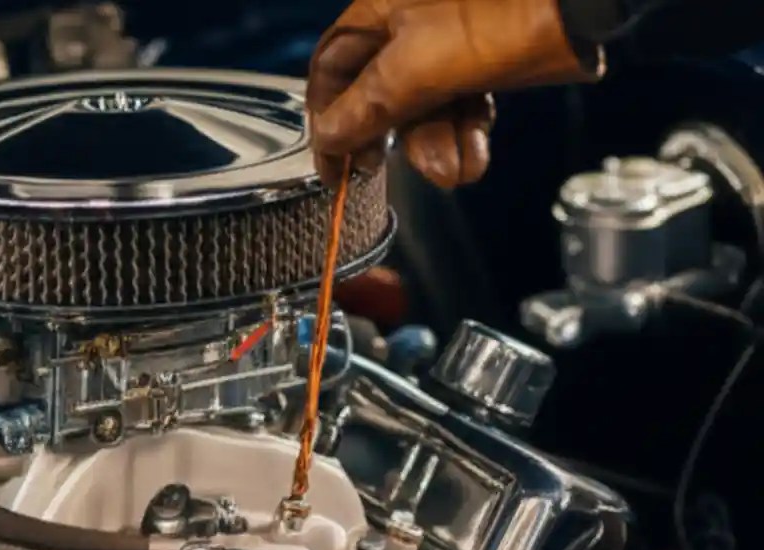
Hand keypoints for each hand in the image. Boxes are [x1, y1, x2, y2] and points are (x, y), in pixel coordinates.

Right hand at [307, 0, 600, 188]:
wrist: (581, 0)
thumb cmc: (498, 12)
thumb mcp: (420, 66)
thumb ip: (369, 105)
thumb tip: (328, 137)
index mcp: (380, 10)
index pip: (332, 69)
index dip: (327, 120)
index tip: (334, 167)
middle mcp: (408, 24)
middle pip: (377, 93)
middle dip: (389, 139)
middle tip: (382, 172)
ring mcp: (449, 42)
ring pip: (424, 107)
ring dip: (434, 147)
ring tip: (451, 173)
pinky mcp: (485, 59)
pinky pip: (461, 106)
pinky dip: (465, 137)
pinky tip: (473, 161)